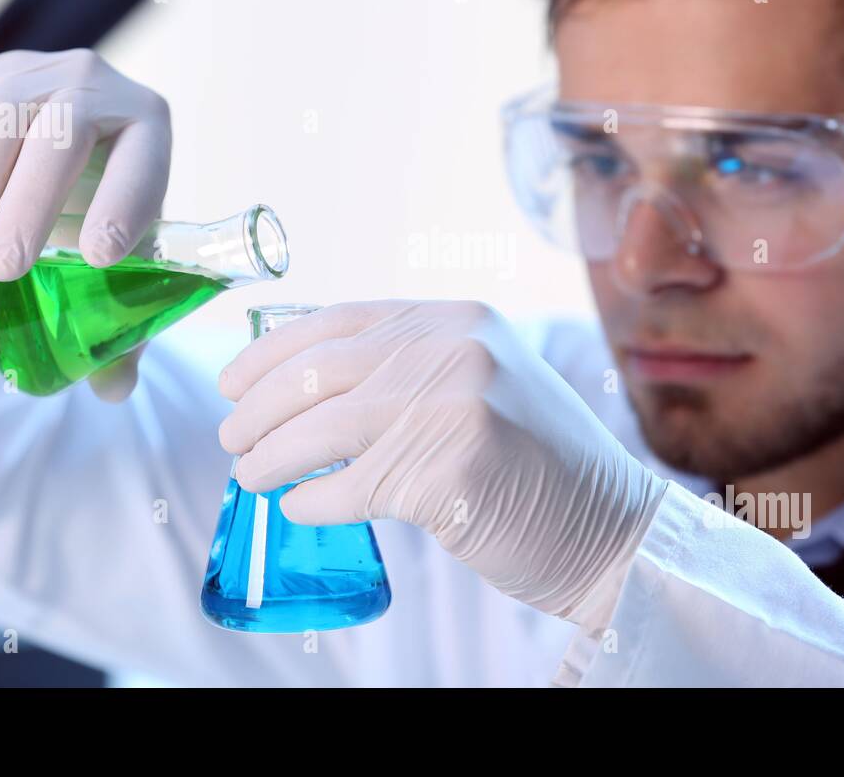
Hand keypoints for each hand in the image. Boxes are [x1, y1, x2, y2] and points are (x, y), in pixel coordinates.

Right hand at [0, 49, 171, 400]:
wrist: (49, 127)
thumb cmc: (96, 198)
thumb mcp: (121, 242)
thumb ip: (124, 312)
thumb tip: (111, 386)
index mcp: (148, 124)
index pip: (143, 156)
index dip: (125, 203)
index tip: (100, 259)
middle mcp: (94, 84)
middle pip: (61, 132)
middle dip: (28, 202)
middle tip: (3, 269)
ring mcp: (28, 73)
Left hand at [217, 300, 667, 624]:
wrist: (611, 526)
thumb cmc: (536, 462)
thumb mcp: (480, 380)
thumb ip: (408, 366)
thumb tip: (299, 384)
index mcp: (458, 317)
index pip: (338, 320)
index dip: (270, 350)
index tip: (233, 381)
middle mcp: (456, 348)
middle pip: (319, 372)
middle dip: (257, 409)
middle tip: (232, 439)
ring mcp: (456, 405)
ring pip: (323, 428)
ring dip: (270, 457)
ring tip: (251, 476)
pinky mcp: (451, 471)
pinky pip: (349, 486)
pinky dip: (313, 501)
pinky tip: (300, 508)